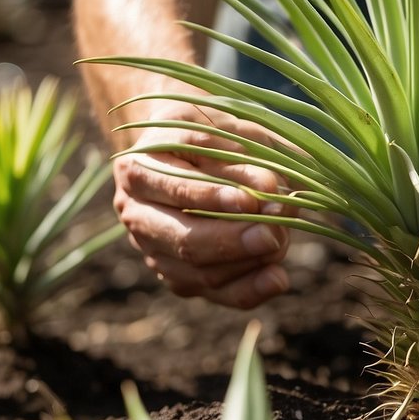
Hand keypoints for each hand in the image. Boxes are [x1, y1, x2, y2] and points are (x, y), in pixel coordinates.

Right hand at [112, 100, 295, 307]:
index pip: (174, 188)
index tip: (251, 200)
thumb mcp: (229, 128)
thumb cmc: (215, 133)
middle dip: (231, 240)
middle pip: (182, 238)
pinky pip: (212, 292)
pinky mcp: (178, 275)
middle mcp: (136, 213)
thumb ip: (250, 156)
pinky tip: (278, 279)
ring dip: (246, 262)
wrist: (193, 154)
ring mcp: (154, 249)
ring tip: (281, 241)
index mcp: (138, 168)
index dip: (212, 197)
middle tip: (271, 235)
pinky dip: (248, 289)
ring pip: (197, 271)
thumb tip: (271, 190)